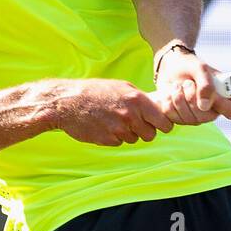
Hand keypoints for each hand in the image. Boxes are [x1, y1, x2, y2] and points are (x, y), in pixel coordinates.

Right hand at [49, 79, 174, 146]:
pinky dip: (114, 137)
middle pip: (151, 135)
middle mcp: (130, 116)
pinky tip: (104, 125)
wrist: (67, 102)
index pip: (164, 122)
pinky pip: (119, 142)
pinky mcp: (107, 140)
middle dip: (145, 131)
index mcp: (137, 101)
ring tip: (113, 119)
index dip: (163, 125)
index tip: (160, 125)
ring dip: (128, 133)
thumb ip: (141, 99)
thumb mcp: (122, 87)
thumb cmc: (95, 92)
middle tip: (133, 122)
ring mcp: (118, 129)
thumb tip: (158, 108)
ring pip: (134, 139)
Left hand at [153, 47, 230, 124]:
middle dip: (192, 97)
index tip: (211, 93)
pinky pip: (174, 118)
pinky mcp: (181, 119)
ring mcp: (196, 117)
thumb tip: (205, 106)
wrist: (170, 67)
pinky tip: (171, 93)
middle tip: (188, 83)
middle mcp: (212, 110)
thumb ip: (206, 85)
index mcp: (224, 97)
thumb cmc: (190, 66)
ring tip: (178, 85)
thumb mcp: (200, 69)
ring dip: (179, 98)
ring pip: (188, 119)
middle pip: (205, 117)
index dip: (221, 104)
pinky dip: (169, 103)